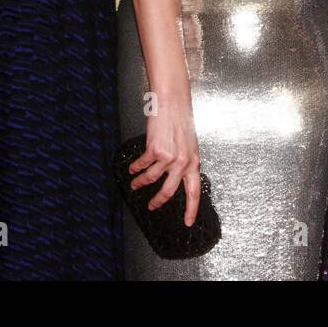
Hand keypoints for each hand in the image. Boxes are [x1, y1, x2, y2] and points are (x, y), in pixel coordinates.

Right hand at [129, 92, 201, 225]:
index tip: (188, 222)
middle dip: (158, 201)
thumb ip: (184, 161)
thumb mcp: (189, 145)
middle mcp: (183, 162)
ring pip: (152, 178)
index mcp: (193, 162)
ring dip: (141, 183)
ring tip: (135, 184)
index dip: (192, 209)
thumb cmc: (181, 121)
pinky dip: (136, 168)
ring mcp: (169, 157)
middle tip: (152, 207)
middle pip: (170, 191)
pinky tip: (133, 169)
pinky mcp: (155, 150)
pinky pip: (143, 164)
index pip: (194, 191)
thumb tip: (177, 175)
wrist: (173, 104)